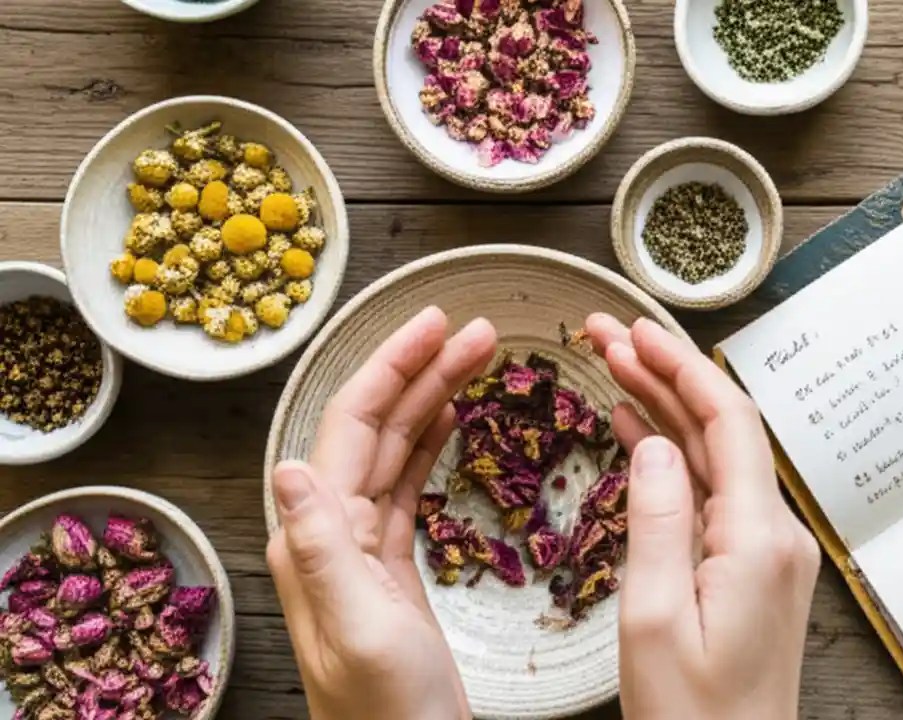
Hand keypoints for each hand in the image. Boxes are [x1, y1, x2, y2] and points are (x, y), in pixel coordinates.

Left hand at [267, 307, 496, 719]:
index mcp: (314, 538)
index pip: (351, 427)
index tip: (434, 326)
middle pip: (375, 428)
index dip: (392, 368)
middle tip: (475, 331)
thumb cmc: (390, 712)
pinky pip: (406, 487)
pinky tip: (450, 420)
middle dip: (423, 370)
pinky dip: (430, 444)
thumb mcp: (359, 629)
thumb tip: (289, 466)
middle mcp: (327, 532)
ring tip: (476, 358)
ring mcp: (358, 549)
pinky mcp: (389, 568)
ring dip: (433, 399)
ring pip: (395, 451)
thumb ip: (321, 548)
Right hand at [586, 314, 821, 719]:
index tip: (633, 332)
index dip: (679, 366)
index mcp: (758, 540)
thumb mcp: (654, 621)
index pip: (727, 422)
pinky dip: (674, 456)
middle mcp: (774, 536)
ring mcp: (767, 552)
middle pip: (721, 428)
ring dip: (666, 407)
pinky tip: (639, 430)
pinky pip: (713, 494)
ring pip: (716, 456)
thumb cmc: (691, 718)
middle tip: (605, 335)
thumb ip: (657, 522)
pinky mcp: (752, 568)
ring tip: (611, 364)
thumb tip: (657, 442)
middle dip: (663, 372)